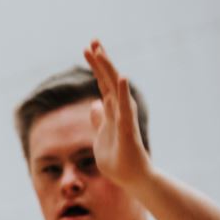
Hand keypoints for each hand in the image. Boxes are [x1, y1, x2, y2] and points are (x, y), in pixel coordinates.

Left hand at [83, 40, 151, 189]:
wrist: (130, 178)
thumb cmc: (117, 159)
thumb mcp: (100, 136)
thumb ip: (99, 120)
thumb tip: (94, 105)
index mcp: (111, 111)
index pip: (102, 83)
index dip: (96, 66)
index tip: (89, 49)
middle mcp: (119, 109)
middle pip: (107, 80)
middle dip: (100, 61)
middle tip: (92, 41)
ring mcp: (124, 117)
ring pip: (114, 88)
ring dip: (108, 69)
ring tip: (100, 51)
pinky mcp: (127, 128)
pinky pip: (124, 107)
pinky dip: (122, 91)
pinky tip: (120, 76)